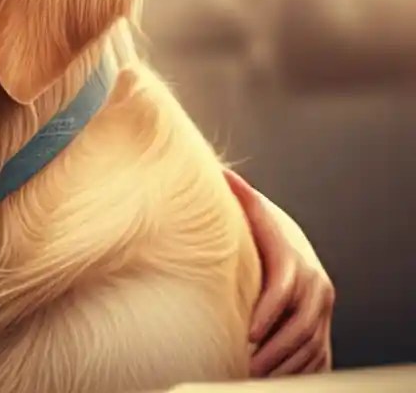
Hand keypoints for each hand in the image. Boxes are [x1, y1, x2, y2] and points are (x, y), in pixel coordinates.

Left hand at [223, 169, 334, 376]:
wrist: (292, 251)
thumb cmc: (260, 236)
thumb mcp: (253, 217)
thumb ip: (240, 199)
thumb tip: (220, 171)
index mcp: (294, 262)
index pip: (284, 290)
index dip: (267, 312)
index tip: (248, 331)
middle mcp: (315, 288)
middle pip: (298, 327)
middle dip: (272, 350)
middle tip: (245, 364)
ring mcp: (321, 313)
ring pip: (307, 347)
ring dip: (280, 365)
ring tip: (250, 373)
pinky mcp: (323, 333)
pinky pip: (314, 359)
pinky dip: (293, 372)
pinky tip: (269, 377)